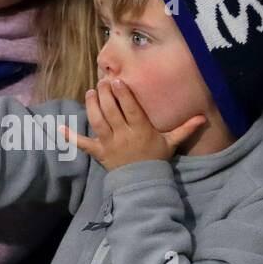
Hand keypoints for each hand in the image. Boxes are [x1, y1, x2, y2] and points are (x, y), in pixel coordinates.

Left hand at [61, 78, 204, 170]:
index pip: (131, 109)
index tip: (118, 80)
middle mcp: (124, 135)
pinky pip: (83, 144)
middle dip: (105, 94)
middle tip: (101, 82)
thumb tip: (204, 117)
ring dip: (92, 106)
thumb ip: (185, 128)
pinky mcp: (99, 153)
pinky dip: (71, 137)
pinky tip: (58, 128)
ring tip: (90, 92)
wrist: (144, 183)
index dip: (123, 94)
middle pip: (111, 111)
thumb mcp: (171, 143)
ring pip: (98, 121)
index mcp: (141, 130)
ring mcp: (110, 144)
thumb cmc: (156, 159)